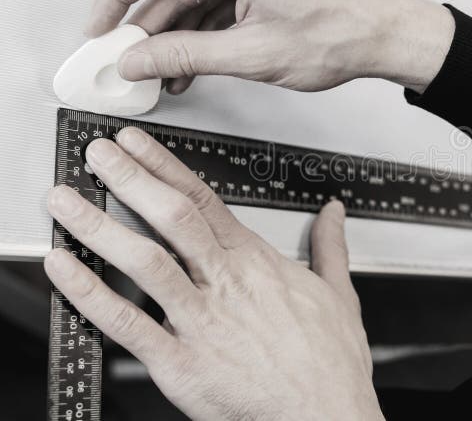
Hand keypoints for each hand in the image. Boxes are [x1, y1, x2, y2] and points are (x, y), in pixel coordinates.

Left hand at [44, 127, 382, 419]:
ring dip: (100, 227)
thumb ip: (330, 247)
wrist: (326, 414)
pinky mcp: (182, 362)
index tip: (138, 146)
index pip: (204, 201)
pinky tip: (64, 271)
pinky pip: (127, 324)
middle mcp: (226, 283)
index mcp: (257, 264)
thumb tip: (334, 214)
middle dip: (130, 179)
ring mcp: (201, 321)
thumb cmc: (330, 362)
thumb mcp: (338, 293)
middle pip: (172, 218)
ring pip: (144, 262)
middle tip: (99, 153)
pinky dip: (90, 295)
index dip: (165, 167)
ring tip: (67, 202)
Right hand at [86, 0, 453, 94]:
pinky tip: (189, 63)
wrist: (389, 37)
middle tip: (126, 57)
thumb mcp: (253, 53)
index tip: (100, 24)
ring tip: (160, 72)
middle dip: (150, 22)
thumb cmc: (344, 33)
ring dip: (178, 32)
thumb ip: (185, 55)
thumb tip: (137, 60)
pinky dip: (205, 29)